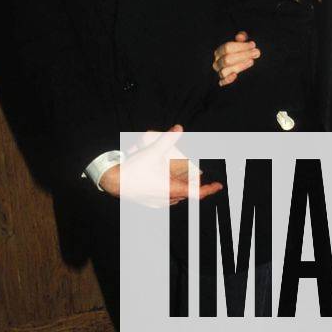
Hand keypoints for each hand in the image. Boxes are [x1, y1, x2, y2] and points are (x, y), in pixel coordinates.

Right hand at [99, 125, 222, 206]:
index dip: (209, 189)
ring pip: (177, 196)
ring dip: (181, 187)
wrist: (113, 181)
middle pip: (187, 192)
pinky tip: (165, 181)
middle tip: (196, 173)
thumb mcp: (152, 151)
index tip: (218, 185)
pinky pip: (166, 199)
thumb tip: (179, 128)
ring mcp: (158, 203)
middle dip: (193, 183)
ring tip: (181, 176)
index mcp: (171, 189)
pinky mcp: (150, 203)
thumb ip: (167, 139)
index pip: (197, 193)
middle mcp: (167, 199)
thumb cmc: (133, 169)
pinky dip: (170, 190)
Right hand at [212, 31, 260, 85]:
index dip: (241, 46)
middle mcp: (217, 61)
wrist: (239, 61)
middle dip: (243, 55)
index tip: (253, 45)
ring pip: (225, 71)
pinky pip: (223, 81)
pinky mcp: (223, 80)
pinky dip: (228, 79)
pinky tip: (235, 75)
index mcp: (219, 51)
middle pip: (227, 59)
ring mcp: (219, 71)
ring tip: (251, 61)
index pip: (227, 48)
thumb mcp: (241, 42)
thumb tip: (240, 37)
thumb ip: (242, 38)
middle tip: (256, 53)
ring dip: (240, 66)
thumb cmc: (240, 51)